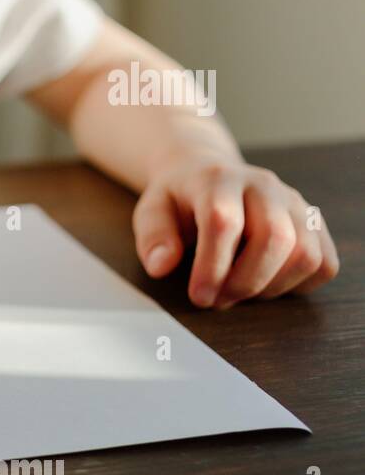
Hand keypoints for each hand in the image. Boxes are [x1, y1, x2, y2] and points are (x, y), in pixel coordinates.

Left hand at [132, 154, 338, 308]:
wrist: (206, 174)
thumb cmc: (178, 200)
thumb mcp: (151, 212)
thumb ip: (153, 238)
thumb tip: (161, 266)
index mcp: (218, 180)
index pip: (224, 222)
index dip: (212, 266)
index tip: (199, 297)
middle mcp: (264, 186)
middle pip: (274, 239)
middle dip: (245, 283)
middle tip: (216, 300)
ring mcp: (295, 203)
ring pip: (305, 254)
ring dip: (270, 288)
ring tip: (236, 291)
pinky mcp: (314, 223)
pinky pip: (324, 264)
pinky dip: (297, 286)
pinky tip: (264, 283)